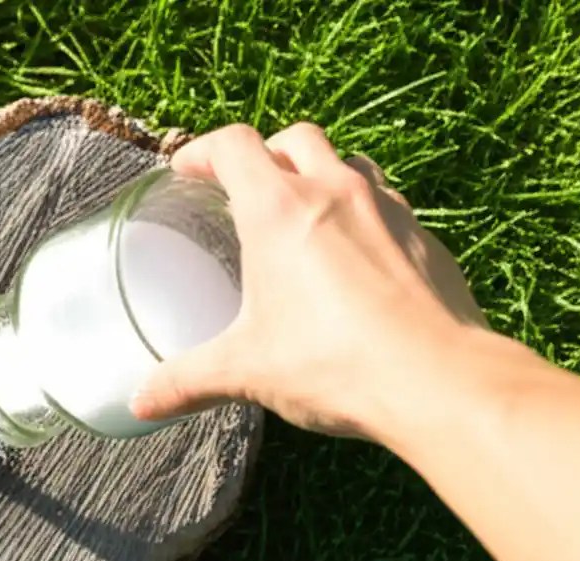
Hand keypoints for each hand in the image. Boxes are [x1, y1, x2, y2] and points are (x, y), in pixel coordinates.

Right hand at [130, 123, 488, 437]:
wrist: (438, 380)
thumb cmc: (335, 364)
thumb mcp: (247, 371)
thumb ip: (187, 381)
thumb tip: (141, 402)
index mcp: (279, 210)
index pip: (233, 146)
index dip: (202, 151)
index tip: (187, 170)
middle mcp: (335, 192)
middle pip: (294, 138)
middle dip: (264, 153)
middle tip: (245, 188)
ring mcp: (388, 210)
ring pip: (349, 162)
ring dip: (320, 174)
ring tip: (304, 213)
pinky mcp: (426, 238)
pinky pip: (389, 205)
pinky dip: (363, 214)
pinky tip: (355, 258)